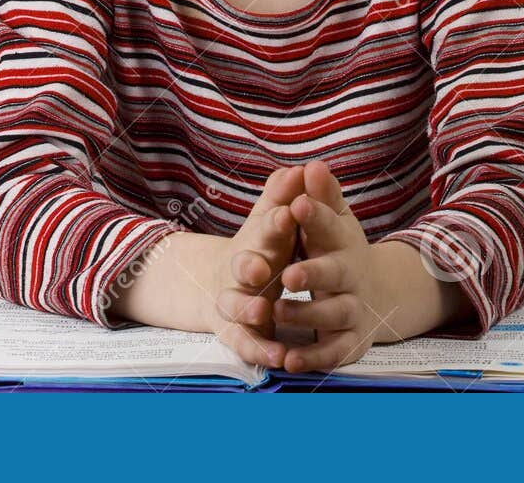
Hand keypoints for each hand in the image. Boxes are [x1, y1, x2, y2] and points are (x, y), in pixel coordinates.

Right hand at [205, 165, 305, 367]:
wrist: (221, 285)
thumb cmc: (260, 248)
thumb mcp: (272, 222)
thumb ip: (285, 198)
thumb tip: (302, 167)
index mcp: (257, 241)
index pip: (264, 227)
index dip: (274, 221)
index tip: (287, 214)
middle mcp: (242, 270)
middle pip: (241, 265)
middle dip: (248, 265)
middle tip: (260, 267)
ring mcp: (235, 301)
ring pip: (236, 306)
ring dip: (248, 308)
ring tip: (262, 310)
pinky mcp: (237, 332)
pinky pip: (247, 344)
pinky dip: (261, 350)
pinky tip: (279, 357)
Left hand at [273, 159, 390, 372]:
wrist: (378, 294)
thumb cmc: (341, 251)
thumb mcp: (334, 222)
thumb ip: (322, 197)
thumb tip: (313, 165)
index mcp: (344, 241)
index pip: (332, 224)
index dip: (316, 215)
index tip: (297, 204)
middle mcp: (352, 276)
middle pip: (336, 273)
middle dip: (314, 273)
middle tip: (288, 275)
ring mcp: (354, 309)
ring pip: (333, 314)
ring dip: (307, 315)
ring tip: (278, 312)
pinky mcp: (351, 341)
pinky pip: (334, 352)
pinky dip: (313, 357)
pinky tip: (289, 360)